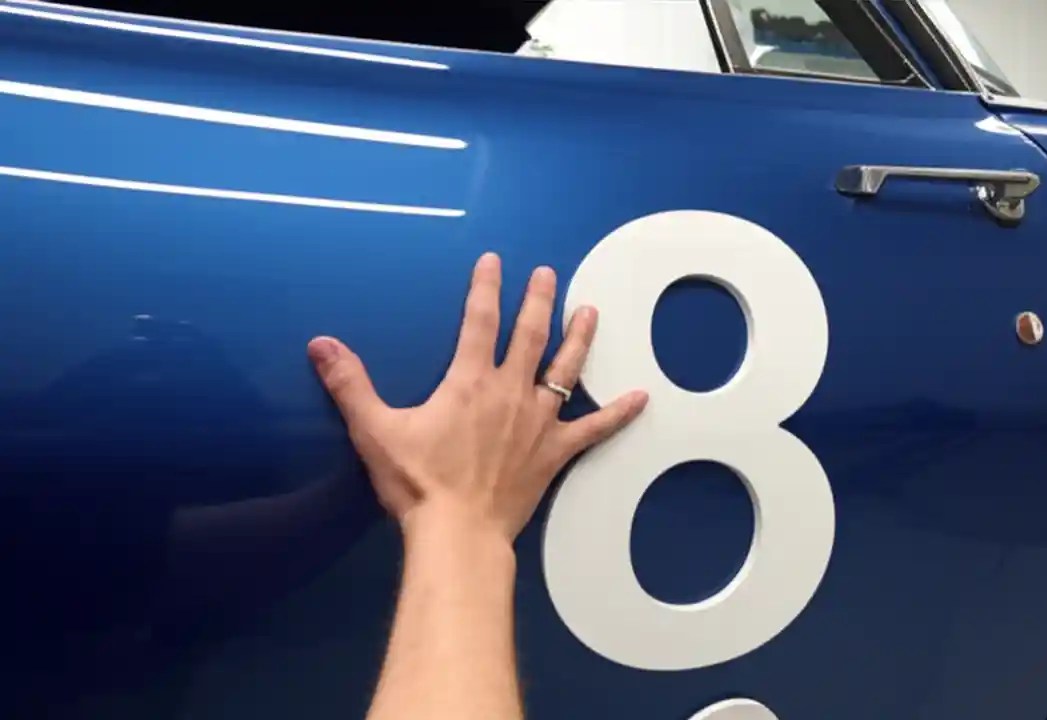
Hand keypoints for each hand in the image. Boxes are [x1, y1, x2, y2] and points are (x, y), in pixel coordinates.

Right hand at [306, 252, 647, 542]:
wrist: (457, 533)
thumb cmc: (418, 483)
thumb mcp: (375, 429)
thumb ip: (350, 384)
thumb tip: (321, 345)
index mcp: (469, 381)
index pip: (479, 321)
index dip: (486, 288)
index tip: (494, 261)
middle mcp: (509, 392)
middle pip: (530, 335)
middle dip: (539, 300)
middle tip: (549, 274)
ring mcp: (538, 421)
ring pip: (565, 369)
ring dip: (579, 339)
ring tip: (591, 312)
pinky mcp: (555, 452)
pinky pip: (593, 429)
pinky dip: (618, 414)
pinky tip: (641, 398)